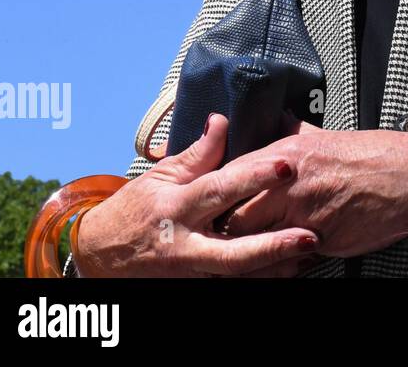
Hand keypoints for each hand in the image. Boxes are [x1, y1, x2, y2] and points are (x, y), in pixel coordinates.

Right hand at [73, 114, 321, 276]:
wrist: (97, 256)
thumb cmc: (133, 211)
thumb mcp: (159, 177)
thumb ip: (197, 154)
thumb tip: (222, 121)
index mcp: (176, 207)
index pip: (218, 189)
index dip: (252, 177)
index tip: (285, 165)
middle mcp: (183, 245)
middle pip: (231, 251)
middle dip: (272, 245)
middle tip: (310, 234)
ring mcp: (188, 272)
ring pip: (236, 275)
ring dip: (274, 266)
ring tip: (309, 251)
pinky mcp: (193, 287)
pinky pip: (232, 285)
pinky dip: (261, 278)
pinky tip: (290, 268)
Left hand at [221, 113, 407, 258]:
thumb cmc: (374, 156)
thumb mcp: (326, 136)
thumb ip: (294, 132)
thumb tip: (277, 122)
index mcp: (287, 154)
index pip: (230, 177)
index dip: (221, 195)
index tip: (218, 204)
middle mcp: (289, 184)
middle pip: (233, 216)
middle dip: (229, 228)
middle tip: (226, 234)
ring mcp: (303, 215)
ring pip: (254, 243)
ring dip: (250, 248)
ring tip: (248, 251)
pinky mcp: (318, 242)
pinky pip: (286, 259)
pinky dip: (281, 261)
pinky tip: (281, 259)